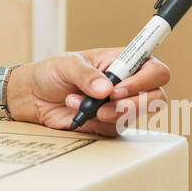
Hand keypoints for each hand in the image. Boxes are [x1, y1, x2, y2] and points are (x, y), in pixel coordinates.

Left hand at [6, 49, 169, 134]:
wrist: (33, 97)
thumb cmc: (52, 73)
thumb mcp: (66, 64)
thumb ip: (87, 74)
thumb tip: (106, 89)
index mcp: (124, 61)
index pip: (155, 69)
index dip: (146, 79)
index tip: (119, 87)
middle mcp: (128, 83)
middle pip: (157, 96)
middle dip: (133, 102)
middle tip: (107, 101)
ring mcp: (121, 105)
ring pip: (138, 115)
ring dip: (110, 112)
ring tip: (82, 103)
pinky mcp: (110, 124)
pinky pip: (116, 129)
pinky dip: (96, 122)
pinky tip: (78, 112)